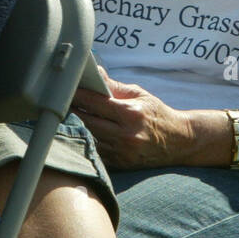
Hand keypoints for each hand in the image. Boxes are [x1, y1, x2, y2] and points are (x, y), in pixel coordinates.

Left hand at [71, 72, 193, 169]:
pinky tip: (80, 134)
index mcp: (131, 113)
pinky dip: (86, 142)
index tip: (65, 89)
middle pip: (87, 122)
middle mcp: (126, 134)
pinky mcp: (120, 164)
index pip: (95, 103)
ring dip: (75, 128)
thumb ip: (114, 86)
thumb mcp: (140, 95)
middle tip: (59, 102)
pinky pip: (95, 152)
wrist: (178, 141)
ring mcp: (122, 152)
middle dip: (71, 111)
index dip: (77, 95)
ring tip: (65, 118)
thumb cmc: (157, 114)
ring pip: (88, 139)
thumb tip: (95, 73)